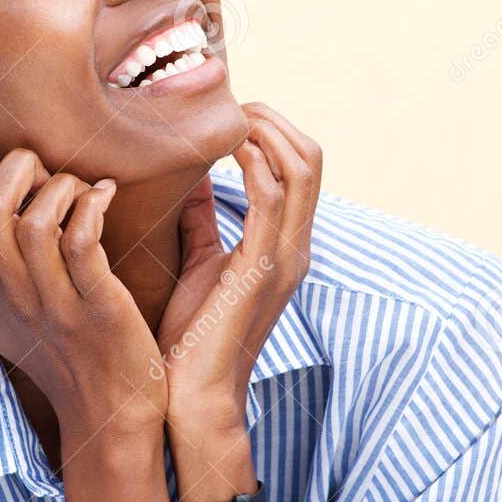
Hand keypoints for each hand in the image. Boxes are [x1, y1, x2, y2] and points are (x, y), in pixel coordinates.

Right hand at [0, 149, 166, 441]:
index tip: (13, 180)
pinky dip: (92, 208)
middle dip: (18, 168)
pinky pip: (83, 243)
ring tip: (82, 189)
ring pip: (35, 223)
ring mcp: (56, 303)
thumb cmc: (58, 359)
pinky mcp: (99, 308)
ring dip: (61, 187)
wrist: (109, 415)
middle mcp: (15, 295)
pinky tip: (104, 199)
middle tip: (50, 174)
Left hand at [156, 105, 321, 430]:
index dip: (275, 130)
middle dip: (276, 121)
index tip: (234, 113)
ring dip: (267, 131)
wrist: (192, 395)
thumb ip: (201, 221)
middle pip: (312, 160)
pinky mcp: (264, 268)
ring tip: (232, 116)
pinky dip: (257, 161)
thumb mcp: (199, 264)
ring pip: (301, 170)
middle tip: (235, 105)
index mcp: (284, 246)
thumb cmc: (190, 337)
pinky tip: (228, 145)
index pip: (301, 170)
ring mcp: (286, 257)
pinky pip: (273, 198)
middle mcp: (296, 248)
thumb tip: (193, 176)